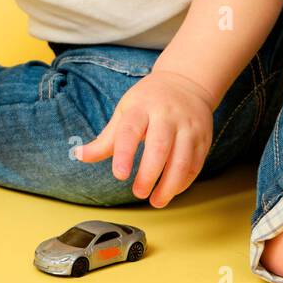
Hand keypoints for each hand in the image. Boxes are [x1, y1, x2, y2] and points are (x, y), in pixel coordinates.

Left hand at [75, 69, 214, 207]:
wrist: (186, 82)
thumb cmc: (149, 100)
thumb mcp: (124, 112)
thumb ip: (105, 139)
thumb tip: (78, 155)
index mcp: (142, 107)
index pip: (131, 131)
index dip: (125, 154)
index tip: (119, 175)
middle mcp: (167, 115)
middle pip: (160, 147)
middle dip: (149, 174)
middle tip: (138, 192)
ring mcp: (188, 126)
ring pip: (182, 160)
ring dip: (170, 185)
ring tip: (156, 200)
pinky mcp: (203, 137)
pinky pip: (195, 164)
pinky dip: (183, 182)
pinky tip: (171, 190)